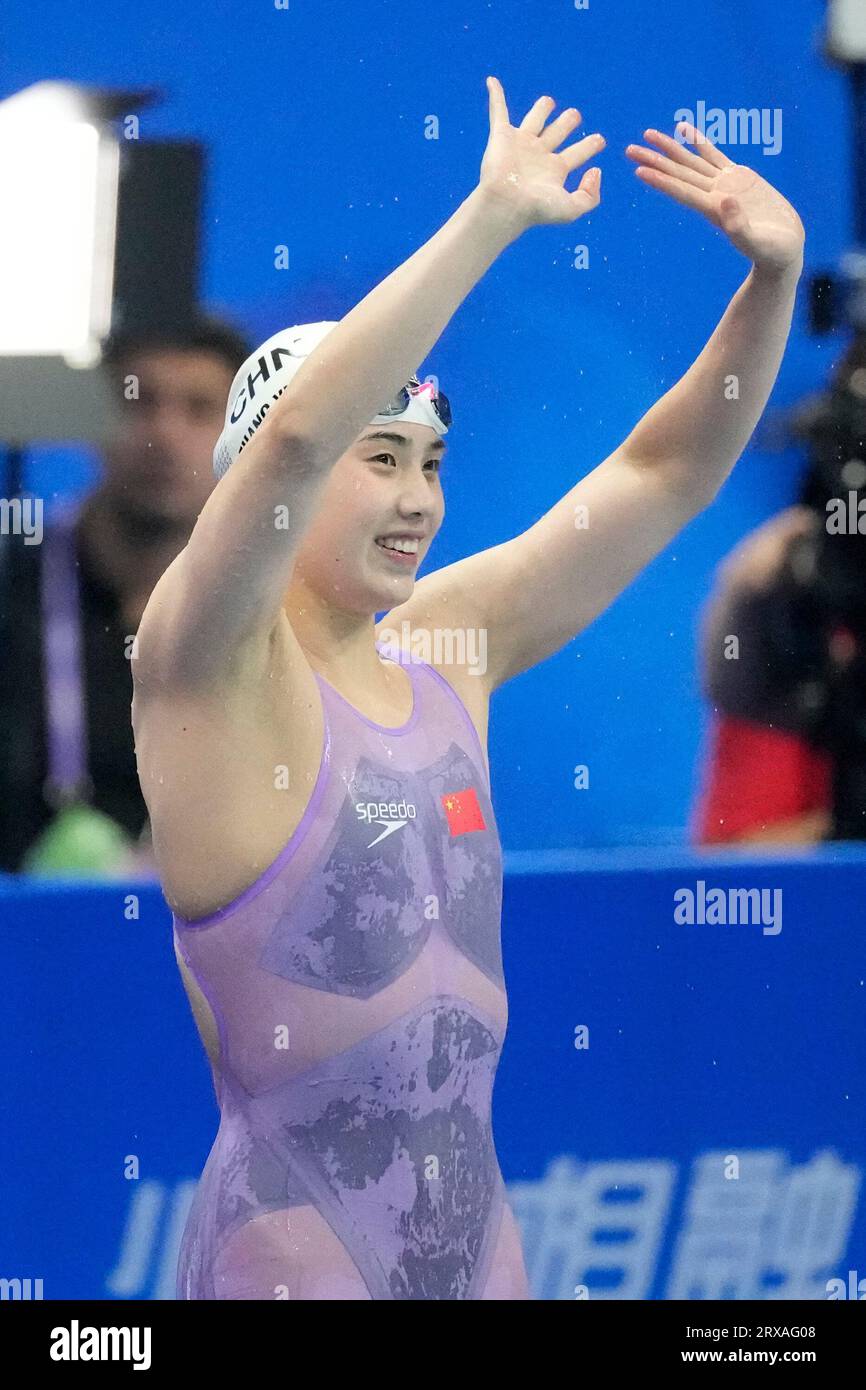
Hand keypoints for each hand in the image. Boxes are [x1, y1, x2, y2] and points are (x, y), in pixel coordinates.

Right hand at [478, 75, 605, 229]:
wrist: (506, 204)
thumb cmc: (536, 210)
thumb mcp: (572, 209)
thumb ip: (590, 196)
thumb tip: (596, 170)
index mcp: (555, 170)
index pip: (576, 153)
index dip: (590, 145)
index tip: (600, 140)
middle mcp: (539, 155)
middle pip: (557, 132)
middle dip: (567, 122)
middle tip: (575, 115)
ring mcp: (520, 144)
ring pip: (535, 120)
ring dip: (541, 109)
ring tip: (549, 101)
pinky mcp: (501, 137)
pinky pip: (498, 111)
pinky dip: (496, 96)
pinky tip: (492, 82)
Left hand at [626, 123, 804, 272]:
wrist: (785, 245)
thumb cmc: (773, 251)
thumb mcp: (759, 243)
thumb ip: (740, 227)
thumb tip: (725, 202)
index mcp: (714, 210)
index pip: (682, 192)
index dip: (661, 181)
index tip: (640, 171)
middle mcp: (713, 195)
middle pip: (678, 175)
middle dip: (655, 161)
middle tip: (630, 149)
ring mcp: (724, 184)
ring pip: (691, 161)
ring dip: (670, 148)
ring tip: (648, 134)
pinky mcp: (738, 176)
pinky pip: (713, 154)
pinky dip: (698, 141)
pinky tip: (683, 128)